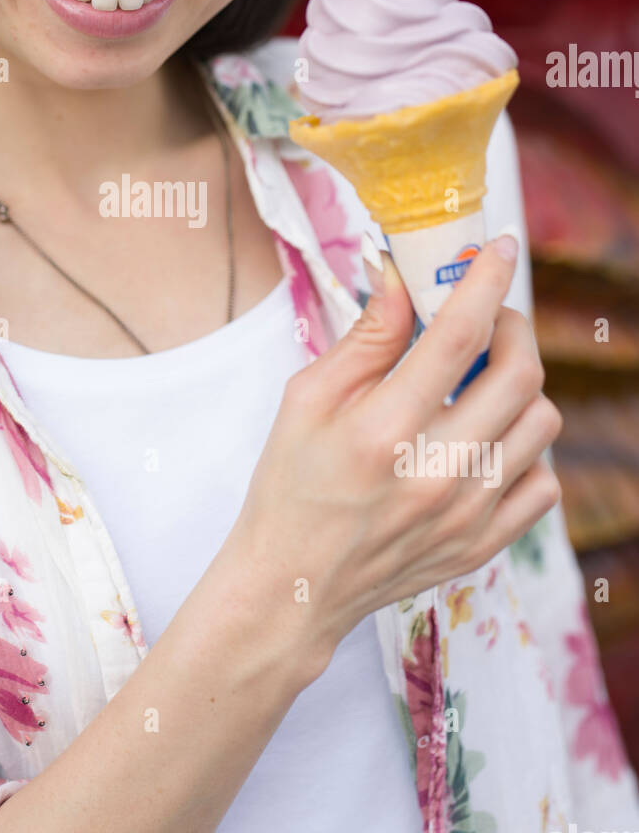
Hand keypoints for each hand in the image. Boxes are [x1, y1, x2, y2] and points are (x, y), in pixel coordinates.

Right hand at [224, 235, 561, 692]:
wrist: (294, 586)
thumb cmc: (290, 485)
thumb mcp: (305, 399)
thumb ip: (365, 338)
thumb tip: (402, 276)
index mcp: (382, 430)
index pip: (460, 334)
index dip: (486, 278)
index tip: (497, 246)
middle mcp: (435, 473)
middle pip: (519, 374)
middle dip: (511, 325)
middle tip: (486, 319)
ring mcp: (467, 515)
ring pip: (543, 424)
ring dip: (519, 387)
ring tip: (480, 384)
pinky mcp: (483, 545)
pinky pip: (543, 482)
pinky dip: (524, 451)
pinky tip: (483, 442)